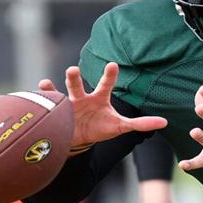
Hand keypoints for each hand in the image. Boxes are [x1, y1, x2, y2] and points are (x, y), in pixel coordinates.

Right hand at [37, 63, 166, 148]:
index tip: (112, 65)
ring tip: (47, 83)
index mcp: (99, 98)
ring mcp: (67, 104)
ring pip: (59, 93)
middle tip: (73, 69)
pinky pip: (47, 104)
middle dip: (74, 77)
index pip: (106, 84)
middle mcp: (82, 97)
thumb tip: (165, 123)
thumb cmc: (102, 127)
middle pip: (78, 84)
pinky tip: (38, 93)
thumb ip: (140, 124)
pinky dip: (42, 99)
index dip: (109, 75)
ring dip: (55, 88)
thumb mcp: (121, 126)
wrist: (81, 138)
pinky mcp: (56, 113)